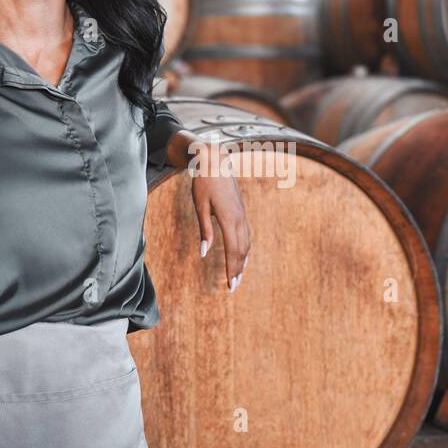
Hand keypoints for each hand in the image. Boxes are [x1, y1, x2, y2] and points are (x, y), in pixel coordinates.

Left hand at [189, 141, 250, 292]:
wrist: (215, 160)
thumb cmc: (204, 182)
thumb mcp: (200, 206)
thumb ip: (204, 230)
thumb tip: (205, 253)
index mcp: (229, 218)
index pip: (233, 251)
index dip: (232, 270)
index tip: (230, 285)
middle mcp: (239, 218)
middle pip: (242, 250)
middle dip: (238, 270)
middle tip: (233, 287)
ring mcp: (242, 214)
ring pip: (246, 243)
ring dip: (242, 261)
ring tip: (238, 276)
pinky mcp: (241, 211)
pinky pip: (246, 235)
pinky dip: (244, 249)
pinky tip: (241, 255)